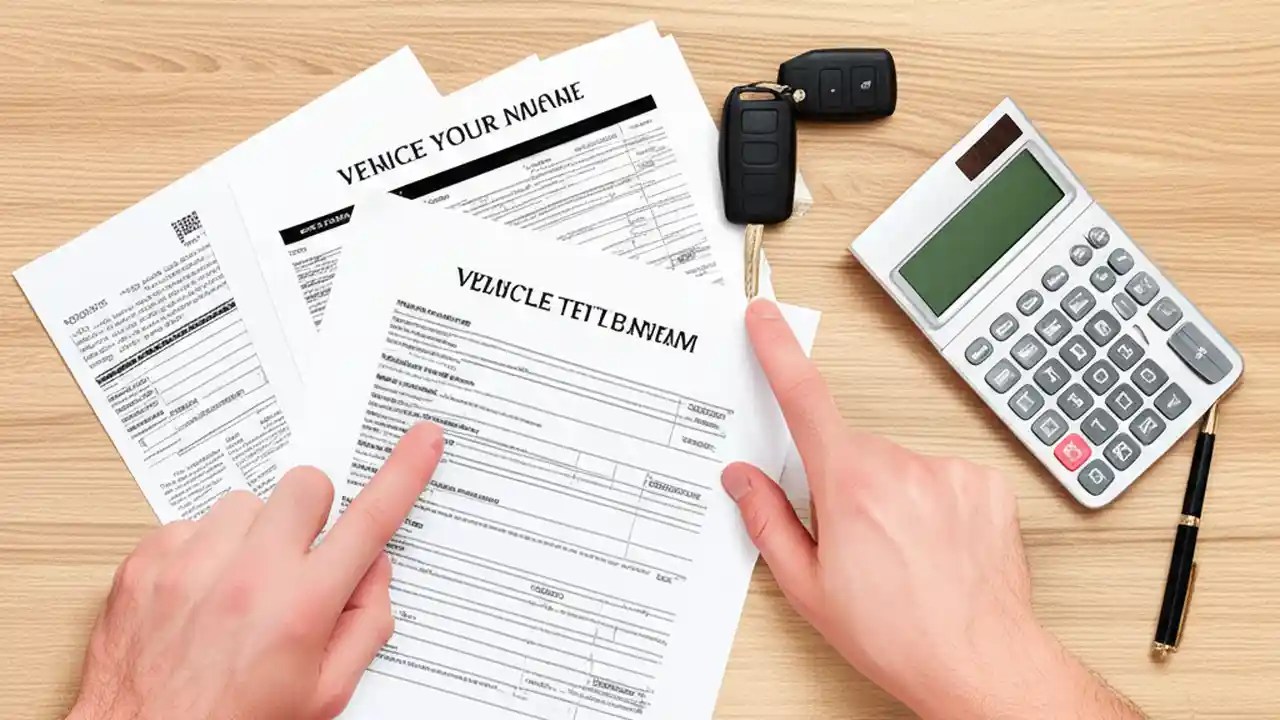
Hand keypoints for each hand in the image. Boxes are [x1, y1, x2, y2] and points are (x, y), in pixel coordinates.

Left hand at [68, 422, 442, 719]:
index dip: (404, 473)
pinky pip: (189, 524)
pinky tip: (198, 594)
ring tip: (238, 587)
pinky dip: (201, 552)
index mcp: (302, 607)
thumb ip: (365, 625)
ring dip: (251, 534)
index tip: (422, 441)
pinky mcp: (147, 561)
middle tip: (299, 558)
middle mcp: (248, 575)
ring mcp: (192, 563)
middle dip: (312, 514)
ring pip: (244, 502)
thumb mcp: (324, 693)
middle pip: (305, 486)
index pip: (370, 523)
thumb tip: (374, 569)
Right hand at [722, 300, 1142, 719]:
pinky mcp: (985, 483)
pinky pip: (942, 477)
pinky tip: (936, 546)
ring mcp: (949, 472)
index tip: (767, 319)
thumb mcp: (808, 587)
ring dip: (894, 498)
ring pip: (900, 466)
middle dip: (846, 483)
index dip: (779, 351)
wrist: (980, 663)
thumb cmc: (898, 635)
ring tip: (904, 555)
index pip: (803, 398)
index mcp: (850, 484)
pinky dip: (934, 504)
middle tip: (858, 543)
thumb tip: (743, 480)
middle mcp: (902, 467)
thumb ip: (767, 521)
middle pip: (854, 449)